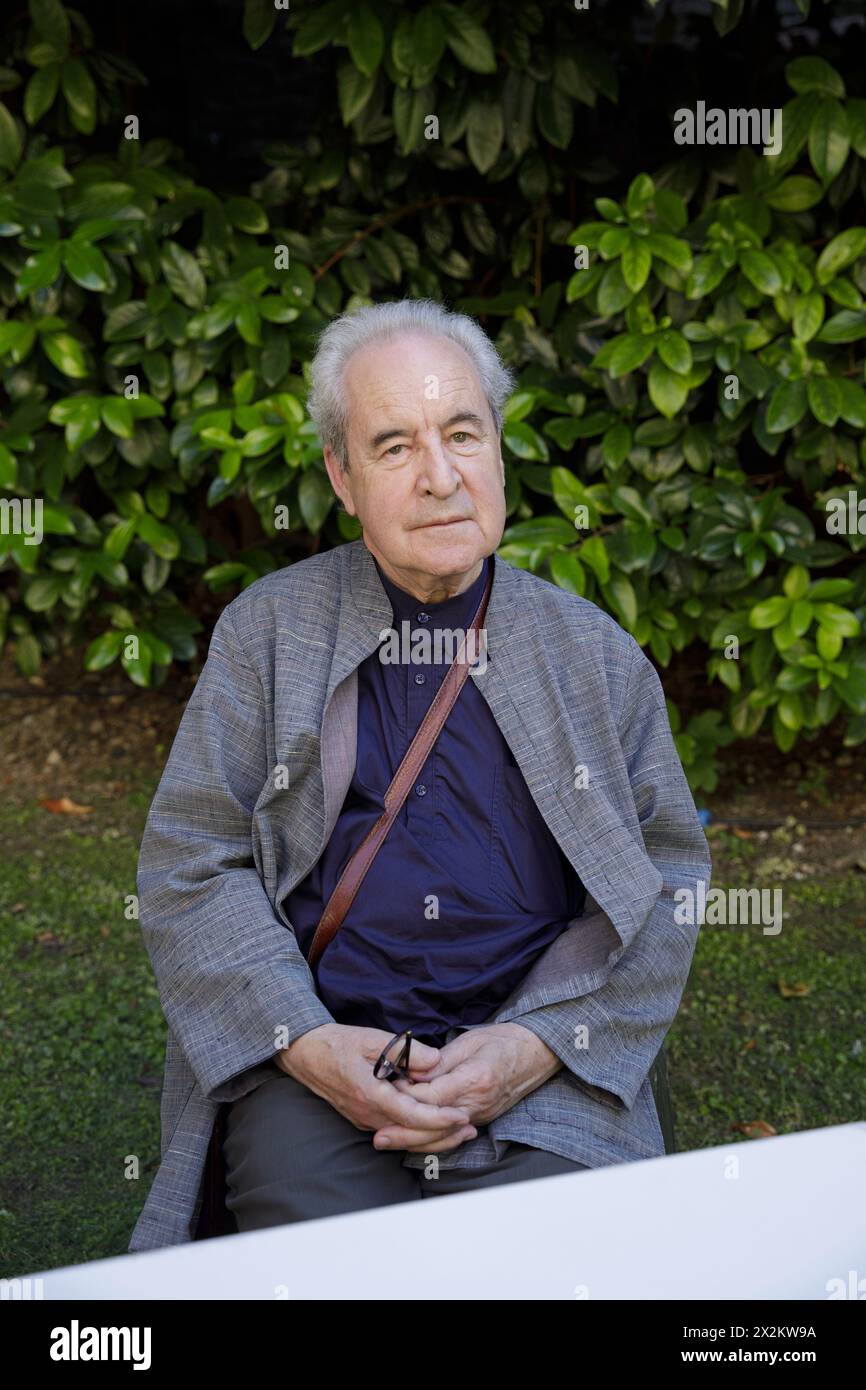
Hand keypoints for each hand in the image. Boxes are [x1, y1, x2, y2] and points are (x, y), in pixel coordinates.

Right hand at [276, 1023, 478, 1152]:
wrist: (306, 1054)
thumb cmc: (339, 1043)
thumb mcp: (372, 1038)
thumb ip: (404, 1051)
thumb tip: (434, 1061)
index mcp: (370, 1093)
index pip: (410, 1114)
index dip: (438, 1118)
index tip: (461, 1116)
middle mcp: (368, 1113)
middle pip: (411, 1134)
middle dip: (443, 1135)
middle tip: (471, 1129)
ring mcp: (365, 1119)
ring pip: (404, 1136)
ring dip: (433, 1136)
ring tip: (461, 1132)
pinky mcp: (364, 1119)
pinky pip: (395, 1132)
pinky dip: (417, 1132)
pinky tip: (435, 1126)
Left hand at [378, 1023, 561, 1147]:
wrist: (538, 1052)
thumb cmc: (503, 1040)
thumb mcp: (469, 1041)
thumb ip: (439, 1061)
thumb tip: (412, 1074)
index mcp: (474, 1078)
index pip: (432, 1097)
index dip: (405, 1097)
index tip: (384, 1093)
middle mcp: (478, 1102)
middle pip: (434, 1125)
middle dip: (404, 1132)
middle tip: (378, 1136)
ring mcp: (482, 1114)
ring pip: (442, 1135)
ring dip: (414, 1140)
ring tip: (387, 1140)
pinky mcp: (483, 1119)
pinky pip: (452, 1133)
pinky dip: (432, 1138)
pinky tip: (412, 1139)